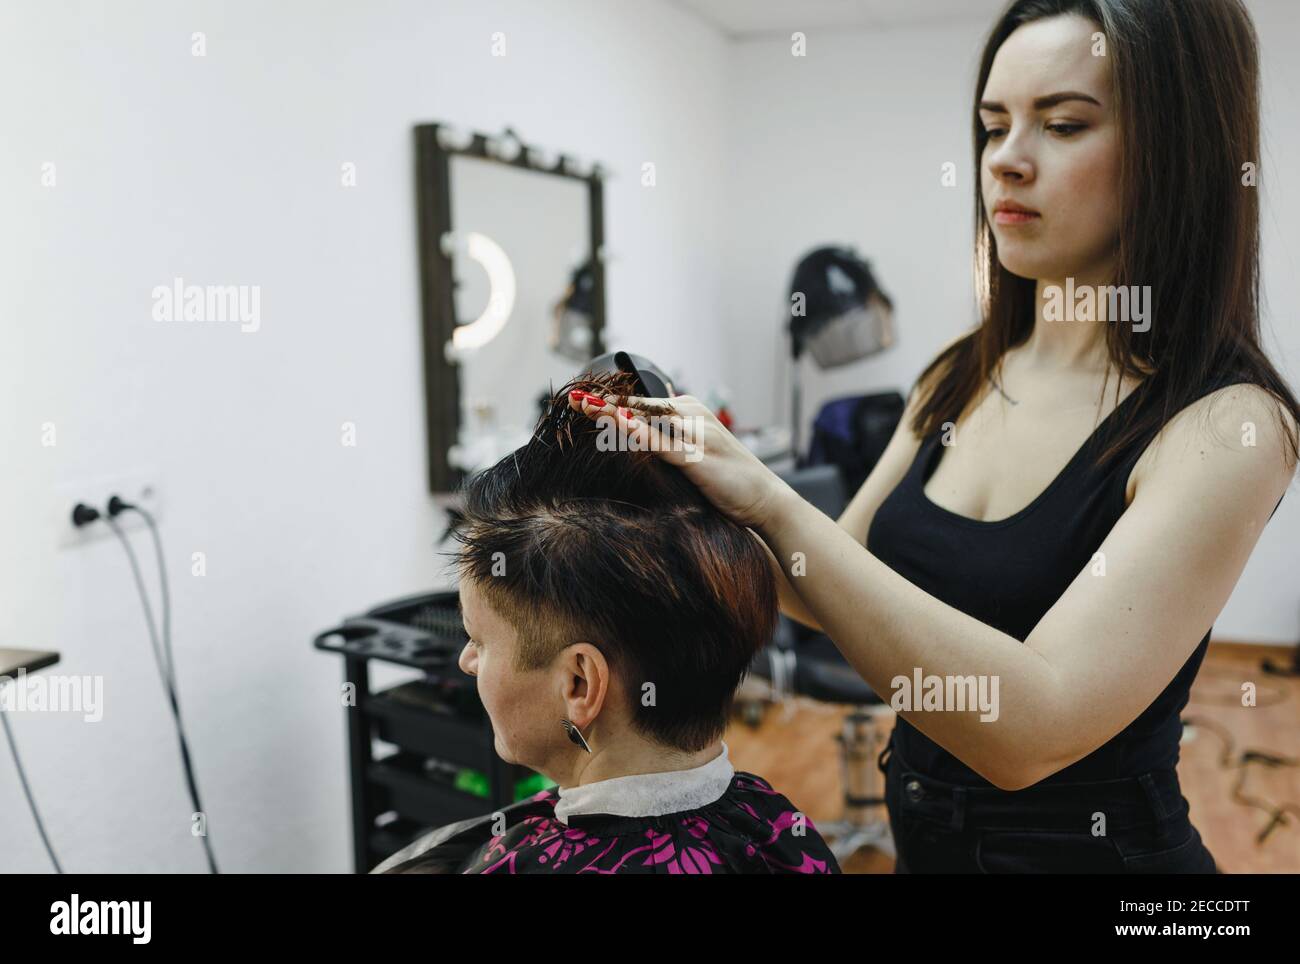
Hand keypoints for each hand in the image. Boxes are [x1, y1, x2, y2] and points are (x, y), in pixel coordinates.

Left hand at [566, 388, 795, 530]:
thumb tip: (639, 436)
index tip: (581, 400)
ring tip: (583, 406)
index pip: (643, 402)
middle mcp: (693, 415)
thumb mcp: (693, 454)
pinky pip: (662, 442)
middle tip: (572, 398)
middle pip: (640, 404)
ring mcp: (696, 434)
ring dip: (613, 411)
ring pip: (647, 417)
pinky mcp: (698, 457)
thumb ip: (669, 442)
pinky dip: (639, 432)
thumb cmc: (727, 480)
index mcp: (690, 412)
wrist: (765, 499)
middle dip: (605, 401)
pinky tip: (618, 426)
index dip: (611, 401)